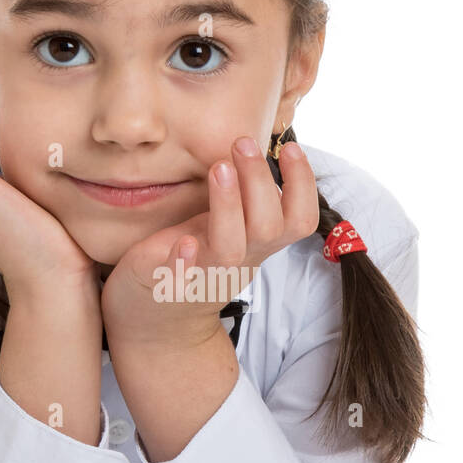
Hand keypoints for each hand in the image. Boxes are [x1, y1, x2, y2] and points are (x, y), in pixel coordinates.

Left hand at [100, 136, 319, 346]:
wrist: (159, 320)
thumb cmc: (197, 259)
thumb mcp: (232, 227)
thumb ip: (247, 196)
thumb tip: (258, 144)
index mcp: (257, 243)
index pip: (299, 219)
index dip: (303, 185)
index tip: (290, 146)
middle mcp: (238, 260)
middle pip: (268, 227)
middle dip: (259, 182)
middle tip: (243, 142)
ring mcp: (203, 274)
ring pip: (229, 248)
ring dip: (227, 207)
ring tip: (219, 168)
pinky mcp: (165, 283)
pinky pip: (178, 279)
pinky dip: (183, 262)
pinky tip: (184, 242)